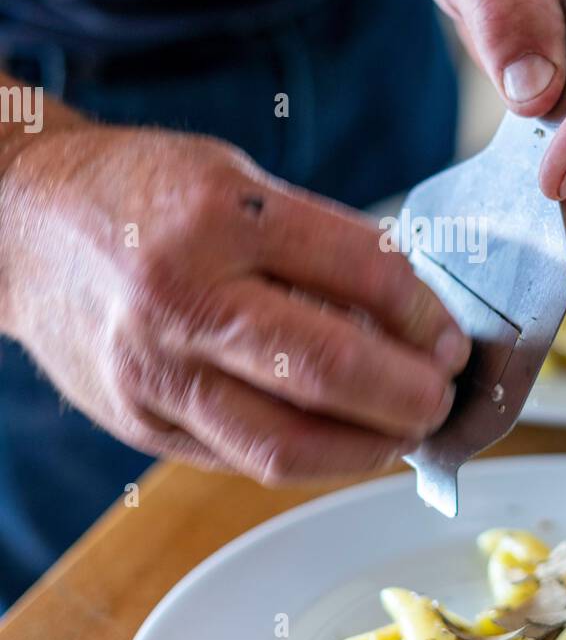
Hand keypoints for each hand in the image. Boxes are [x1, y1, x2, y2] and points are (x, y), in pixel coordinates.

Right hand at [0, 126, 469, 482]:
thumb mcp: (235, 179)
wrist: (20, 225)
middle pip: (327, 369)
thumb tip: (408, 318)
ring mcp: (155, 371)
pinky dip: (307, 458)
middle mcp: (184, 296)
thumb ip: (317, 246)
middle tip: (441, 397)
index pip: (359, 271)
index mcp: (221, 214)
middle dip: (408, 395)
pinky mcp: (139, 424)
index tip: (449, 336)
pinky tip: (340, 441)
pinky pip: (242, 460)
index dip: (423, 314)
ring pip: (284, 445)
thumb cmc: (141, 193)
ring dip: (366, 449)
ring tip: (402, 434)